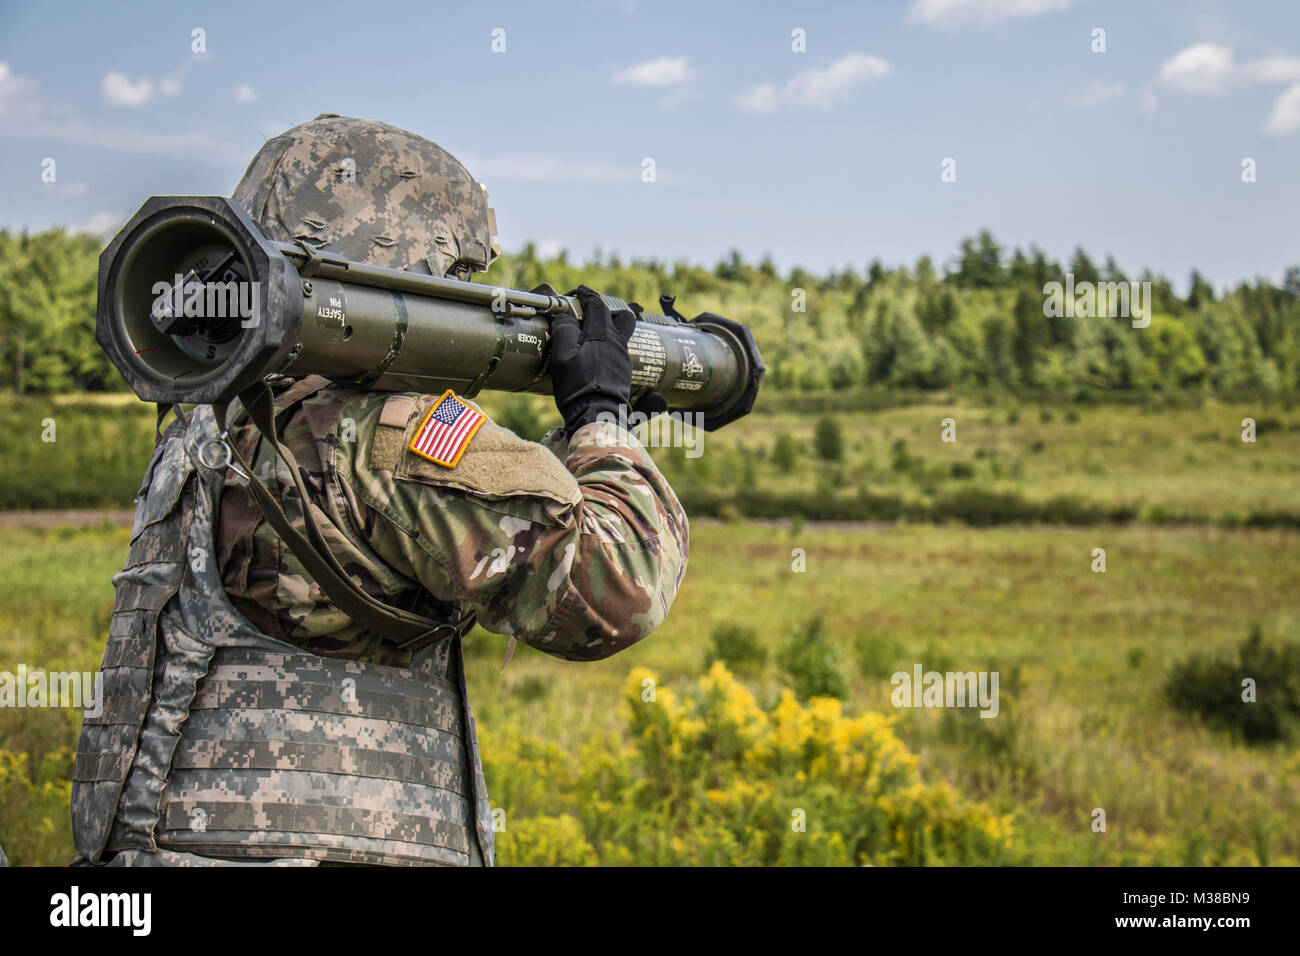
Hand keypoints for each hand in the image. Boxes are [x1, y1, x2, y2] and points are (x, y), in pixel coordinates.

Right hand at [549, 286, 636, 435]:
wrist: (598, 415)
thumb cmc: (578, 385)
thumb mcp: (563, 355)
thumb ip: (563, 330)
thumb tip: (564, 315)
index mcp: (603, 333)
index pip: (597, 304)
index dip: (587, 295)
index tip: (578, 292)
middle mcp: (618, 343)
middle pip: (620, 318)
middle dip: (606, 312)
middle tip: (589, 316)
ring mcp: (623, 359)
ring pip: (620, 336)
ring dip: (607, 332)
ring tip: (589, 339)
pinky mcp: (624, 374)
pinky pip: (618, 353)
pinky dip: (608, 349)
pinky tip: (595, 359)